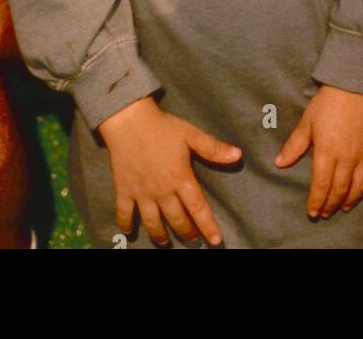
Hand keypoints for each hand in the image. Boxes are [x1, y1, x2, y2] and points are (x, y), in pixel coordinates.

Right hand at [98, 95, 240, 246]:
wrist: (129, 120)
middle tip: (193, 238)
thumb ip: (213, 148)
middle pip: (176, 219)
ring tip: (166, 241)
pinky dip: (126, 225)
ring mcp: (142, 192)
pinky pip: (124, 213)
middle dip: (187, 232)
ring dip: (160, 235)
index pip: (198, 208)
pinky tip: (130, 232)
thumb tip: (238, 155)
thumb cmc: (162, 126)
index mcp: (180, 178)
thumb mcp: (191, 134)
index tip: (216, 241)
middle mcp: (161, 191)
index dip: (208, 226)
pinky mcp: (124, 190)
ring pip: (152, 223)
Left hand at [274, 83, 362, 218]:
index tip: (312, 212)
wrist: (355, 84)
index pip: (321, 185)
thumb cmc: (327, 101)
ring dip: (351, 200)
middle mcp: (347, 158)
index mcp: (327, 152)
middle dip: (331, 205)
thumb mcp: (307, 121)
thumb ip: (294, 145)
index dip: (316, 201)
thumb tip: (279, 163)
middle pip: (339, 190)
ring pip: (359, 186)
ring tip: (344, 207)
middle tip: (326, 213)